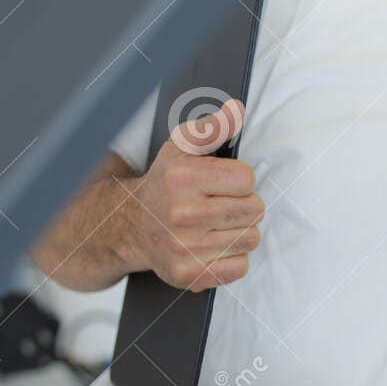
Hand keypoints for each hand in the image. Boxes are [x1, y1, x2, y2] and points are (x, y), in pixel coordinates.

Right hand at [121, 97, 264, 290]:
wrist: (130, 225)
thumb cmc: (165, 184)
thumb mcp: (181, 148)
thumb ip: (212, 128)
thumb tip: (237, 110)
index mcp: (182, 178)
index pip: (247, 179)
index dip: (238, 180)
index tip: (219, 183)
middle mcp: (182, 214)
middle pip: (255, 210)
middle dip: (243, 206)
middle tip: (218, 205)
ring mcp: (185, 248)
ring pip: (251, 239)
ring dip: (239, 232)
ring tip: (214, 226)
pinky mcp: (189, 275)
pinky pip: (240, 268)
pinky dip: (232, 259)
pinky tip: (211, 247)